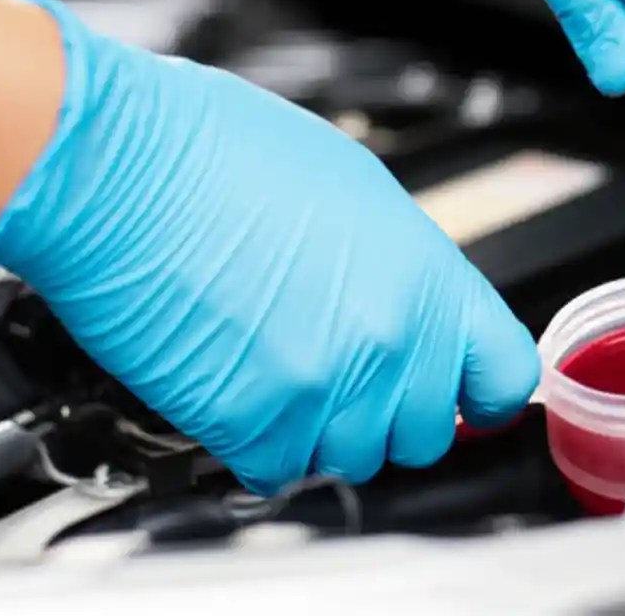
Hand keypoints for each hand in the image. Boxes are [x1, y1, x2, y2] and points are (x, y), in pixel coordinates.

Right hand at [0, 0, 539, 494]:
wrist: (119, 166)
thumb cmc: (221, 153)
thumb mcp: (357, 189)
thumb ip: (405, 269)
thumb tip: (419, 311)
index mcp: (429, 278)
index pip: (505, 375)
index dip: (484, 390)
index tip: (465, 393)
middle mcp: (391, 342)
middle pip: (428, 433)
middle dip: (391, 411)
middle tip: (343, 370)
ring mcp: (325, 390)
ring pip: (354, 457)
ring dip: (322, 429)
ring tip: (279, 367)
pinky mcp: (253, 424)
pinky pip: (281, 471)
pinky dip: (260, 446)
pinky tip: (239, 387)